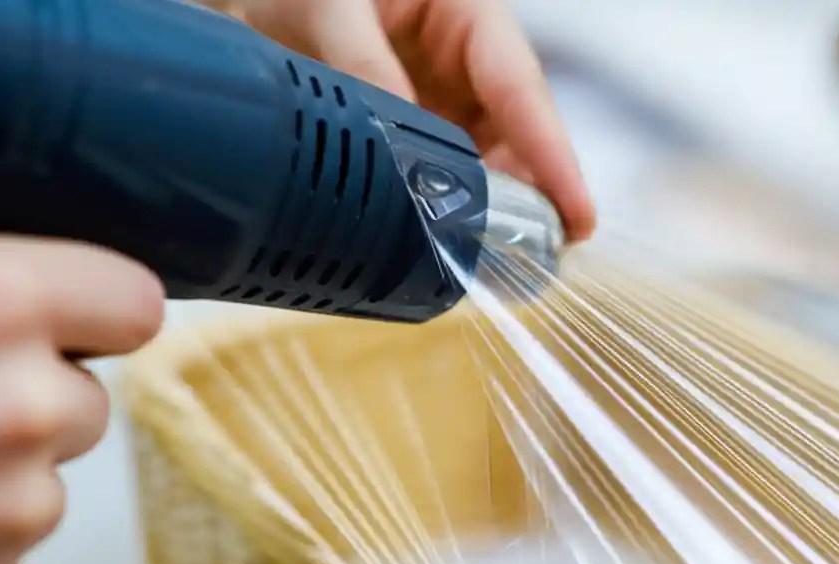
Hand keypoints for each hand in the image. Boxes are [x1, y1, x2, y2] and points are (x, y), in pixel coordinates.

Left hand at [223, 0, 596, 240]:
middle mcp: (468, 64)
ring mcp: (445, 103)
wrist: (260, 1)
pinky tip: (444, 246)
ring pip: (486, 165)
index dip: (553, 155)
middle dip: (530, 198)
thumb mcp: (330, 4)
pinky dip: (446, 212)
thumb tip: (396, 140)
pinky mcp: (417, 136)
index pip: (523, 88)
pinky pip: (442, 178)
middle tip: (535, 261)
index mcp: (469, 16)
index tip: (578, 216)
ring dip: (490, 213)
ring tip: (490, 263)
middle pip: (517, 137)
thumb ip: (361, 60)